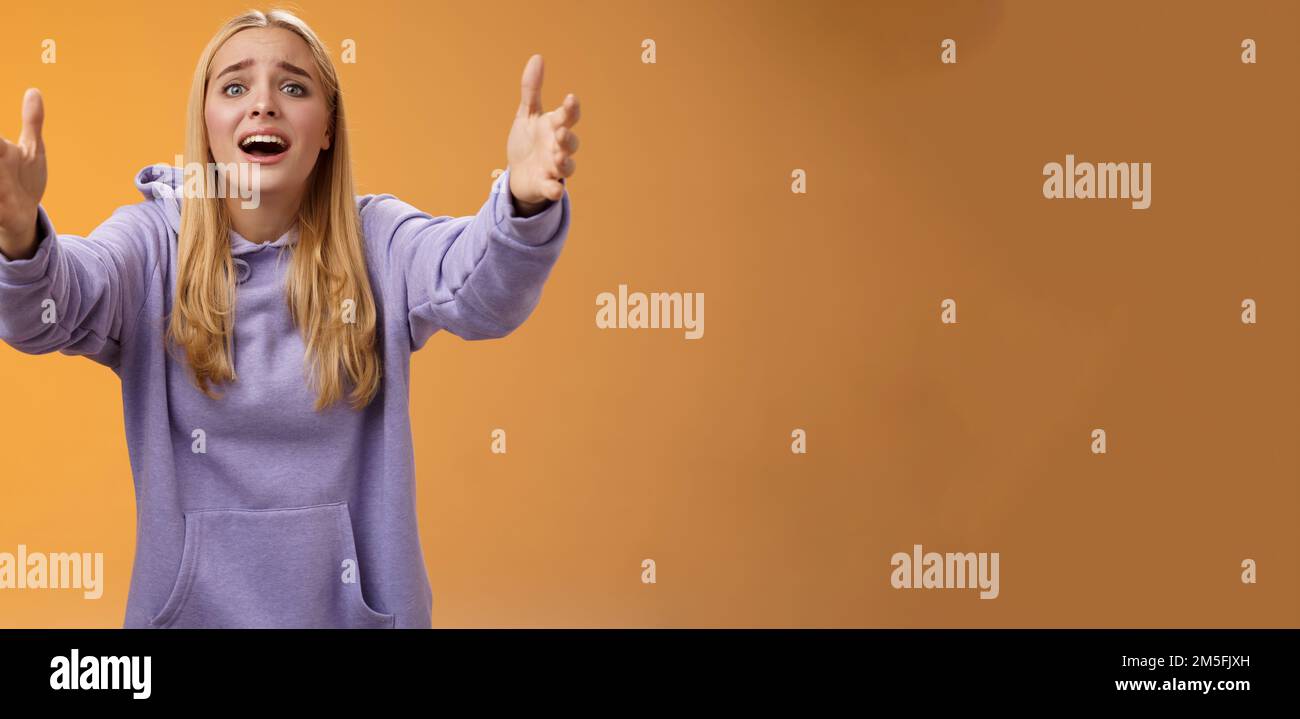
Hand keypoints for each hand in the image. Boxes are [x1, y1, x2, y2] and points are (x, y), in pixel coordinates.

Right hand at [0, 89, 46, 258]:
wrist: (23, 216)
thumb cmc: (24, 179)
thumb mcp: (32, 150)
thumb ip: (31, 122)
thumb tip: (33, 91)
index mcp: (0, 150)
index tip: (5, 141)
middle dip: (0, 148)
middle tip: (5, 149)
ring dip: (1, 175)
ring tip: (6, 169)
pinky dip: (2, 203)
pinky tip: (5, 200)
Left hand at [506, 55, 579, 214]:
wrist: (517, 174)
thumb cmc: (527, 142)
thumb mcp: (527, 115)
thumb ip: (532, 90)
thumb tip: (537, 57)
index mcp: (554, 127)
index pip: (568, 116)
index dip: (571, 109)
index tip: (570, 99)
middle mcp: (558, 148)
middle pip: (571, 143)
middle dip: (568, 138)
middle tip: (560, 131)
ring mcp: (553, 168)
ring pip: (567, 167)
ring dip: (565, 162)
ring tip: (557, 157)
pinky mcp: (545, 186)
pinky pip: (553, 189)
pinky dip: (554, 189)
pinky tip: (553, 188)